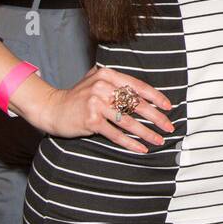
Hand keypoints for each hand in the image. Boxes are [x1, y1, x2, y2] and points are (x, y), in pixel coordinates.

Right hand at [23, 64, 174, 154]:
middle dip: (157, 117)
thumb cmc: (79, 97)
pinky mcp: (90, 120)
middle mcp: (103, 86)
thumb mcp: (97, 82)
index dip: (156, 98)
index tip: (169, 107)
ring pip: (128, 121)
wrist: (52, 108)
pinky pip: (116, 134)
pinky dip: (130, 143)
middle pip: (137, 104)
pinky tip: (141, 148)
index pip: (138, 86)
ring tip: (159, 140)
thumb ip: (118, 84)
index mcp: (108, 75)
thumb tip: (147, 95)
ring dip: (147, 133)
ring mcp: (96, 103)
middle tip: (169, 126)